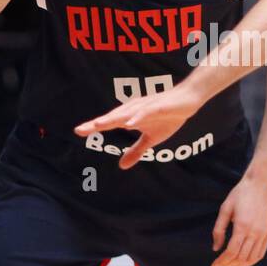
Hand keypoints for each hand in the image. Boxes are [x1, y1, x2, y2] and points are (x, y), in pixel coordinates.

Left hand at [73, 84, 203, 170]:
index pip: (109, 122)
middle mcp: (134, 110)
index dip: (93, 127)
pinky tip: (129, 124)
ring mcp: (145, 107)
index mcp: (130, 117)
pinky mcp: (158, 106)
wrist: (188, 100)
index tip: (77, 131)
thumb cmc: (169, 116)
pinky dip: (137, 117)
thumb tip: (121, 166)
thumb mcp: (151, 139)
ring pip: (126, 113)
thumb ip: (136, 151)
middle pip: (112, 117)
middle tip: (80, 129)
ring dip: (112, 119)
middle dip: (97, 123)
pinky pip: (145, 112)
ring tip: (98, 125)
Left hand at [211, 173, 266, 265]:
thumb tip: (215, 248)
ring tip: (230, 265)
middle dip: (229, 264)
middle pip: (241, 257)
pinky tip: (244, 262)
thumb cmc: (240, 195)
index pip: (231, 251)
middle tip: (220, 265)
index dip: (221, 261)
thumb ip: (218, 230)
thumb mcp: (224, 209)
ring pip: (252, 258)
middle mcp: (254, 232)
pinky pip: (261, 253)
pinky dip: (252, 261)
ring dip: (240, 265)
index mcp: (242, 225)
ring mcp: (263, 233)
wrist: (259, 186)